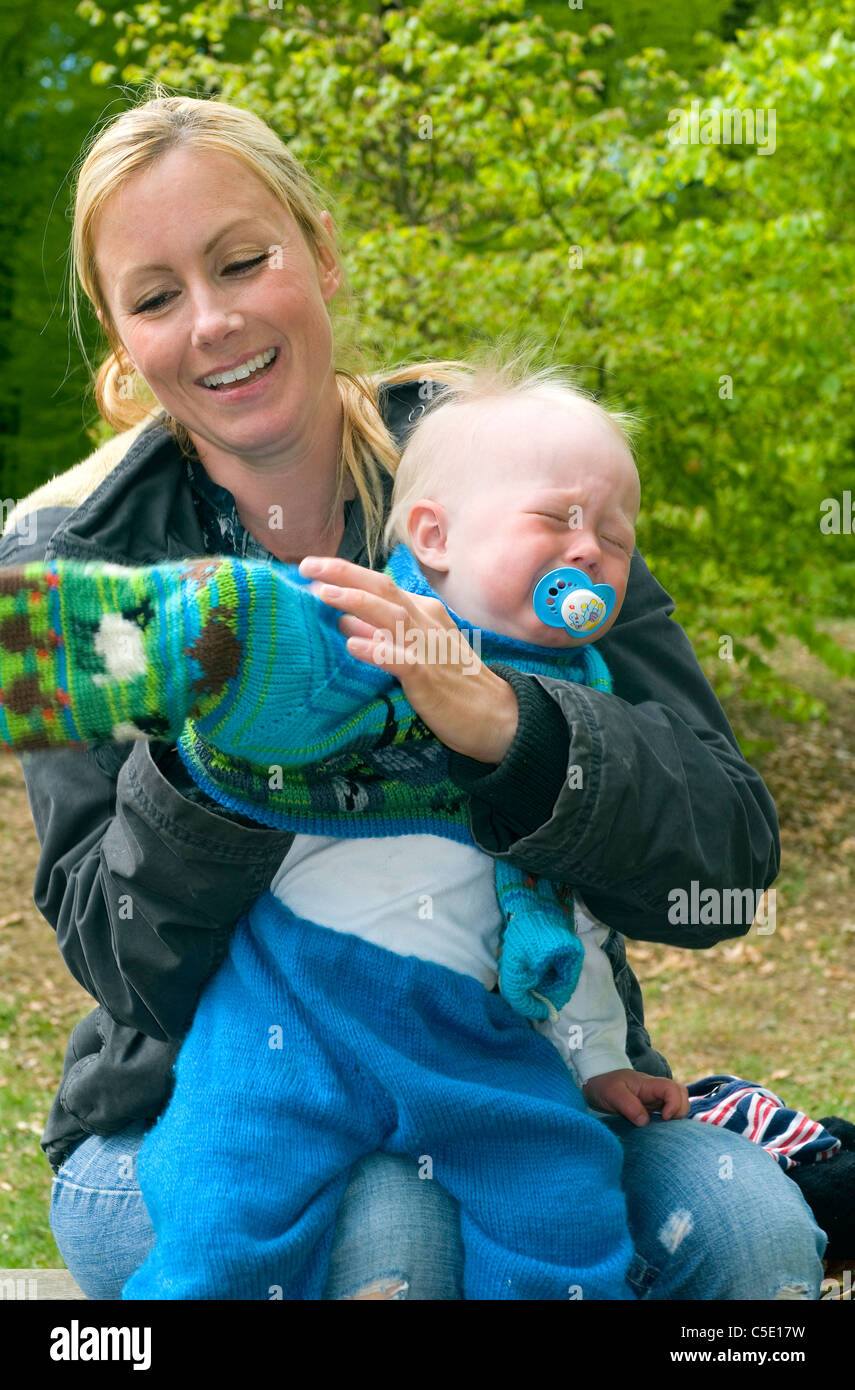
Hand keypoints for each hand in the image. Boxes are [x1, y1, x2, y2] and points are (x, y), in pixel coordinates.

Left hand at [298, 556, 518, 763]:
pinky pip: (400, 660)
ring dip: (356, 602)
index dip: (346, 573)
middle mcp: (425, 623)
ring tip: (323, 594)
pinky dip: (376, 650)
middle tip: (308, 565)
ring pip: (390, 616)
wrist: (497, 716)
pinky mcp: (430, 677)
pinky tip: (352, 646)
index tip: (312, 568)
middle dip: (344, 573)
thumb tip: (343, 622)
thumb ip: (380, 636)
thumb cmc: (453, 684)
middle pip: (383, 589)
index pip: (380, 586)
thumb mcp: (416, 651)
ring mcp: (428, 648)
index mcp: (422, 613)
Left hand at [582, 1069, 689, 1126]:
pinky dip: (669, 1122)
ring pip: (677, 1104)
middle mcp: (654, 1091)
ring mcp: (653, 1100)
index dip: (675, 1103)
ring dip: (676, 1116)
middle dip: (680, 1110)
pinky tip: (659, 1131)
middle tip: (666, 1124)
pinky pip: (667, 1113)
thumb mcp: (612, 1094)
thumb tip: (645, 1121)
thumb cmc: (603, 1085)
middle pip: (681, 1095)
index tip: (664, 1117)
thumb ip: (628, 1105)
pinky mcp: (649, 1109)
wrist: (594, 1083)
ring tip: (664, 1129)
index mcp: (648, 1084)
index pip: (672, 1088)